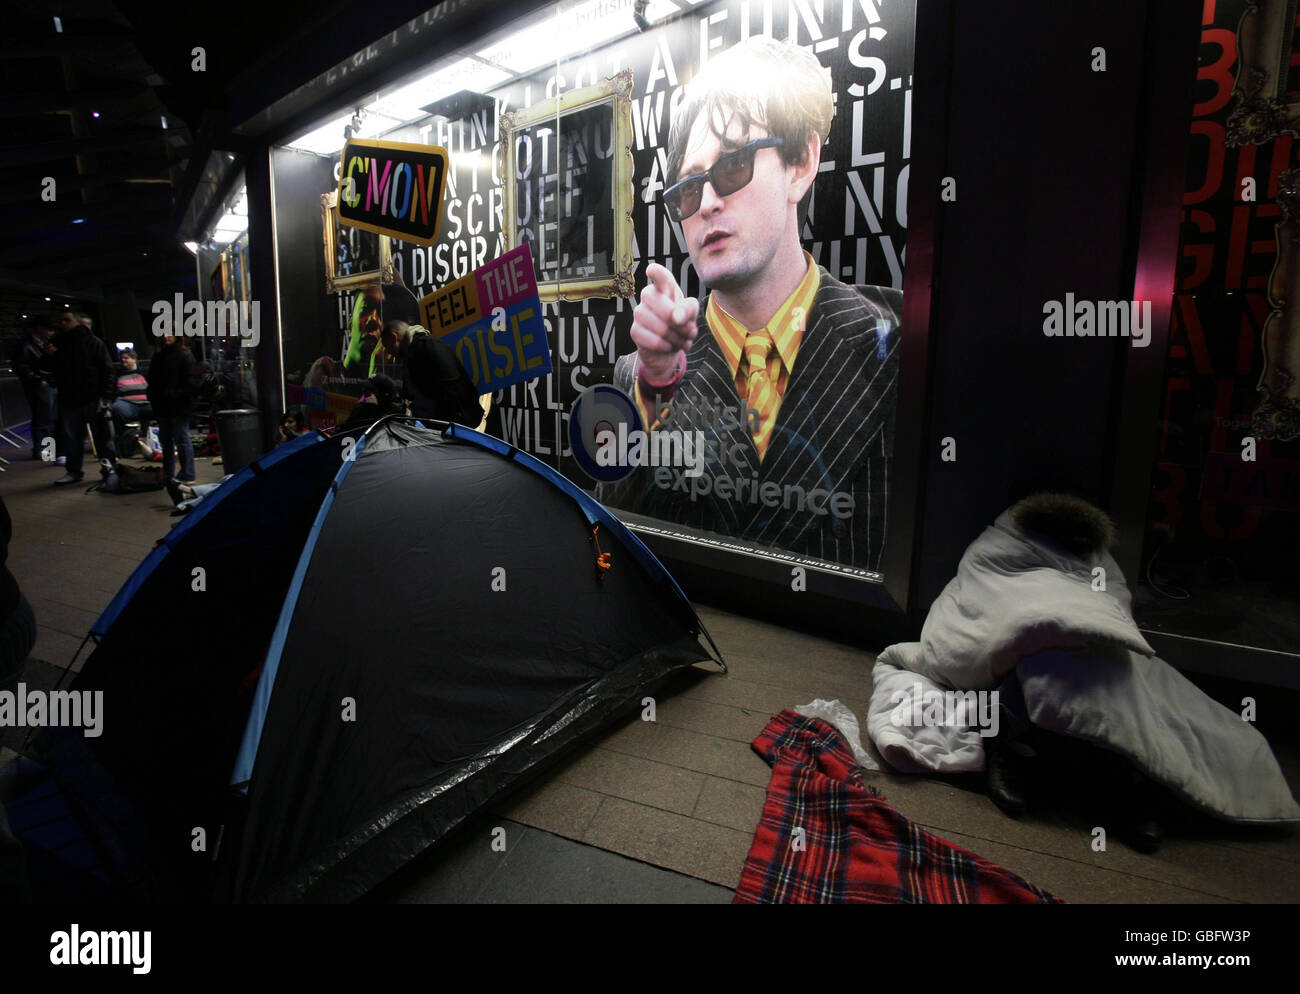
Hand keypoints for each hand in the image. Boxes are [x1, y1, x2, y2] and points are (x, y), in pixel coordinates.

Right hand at [630, 263, 698, 384]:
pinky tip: (669, 346)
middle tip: (689, 331)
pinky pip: (653, 340)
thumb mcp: (691, 314)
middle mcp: (648, 297)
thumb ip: (688, 310)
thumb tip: (676, 317)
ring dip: (675, 337)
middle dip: (677, 320)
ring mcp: (639, 313)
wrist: (670, 347)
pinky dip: (666, 346)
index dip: (656, 272)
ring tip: (681, 340)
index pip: (660, 276)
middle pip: (658, 302)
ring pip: (657, 324)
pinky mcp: (635, 331)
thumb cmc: (680, 324)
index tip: (650, 270)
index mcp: (664, 288)